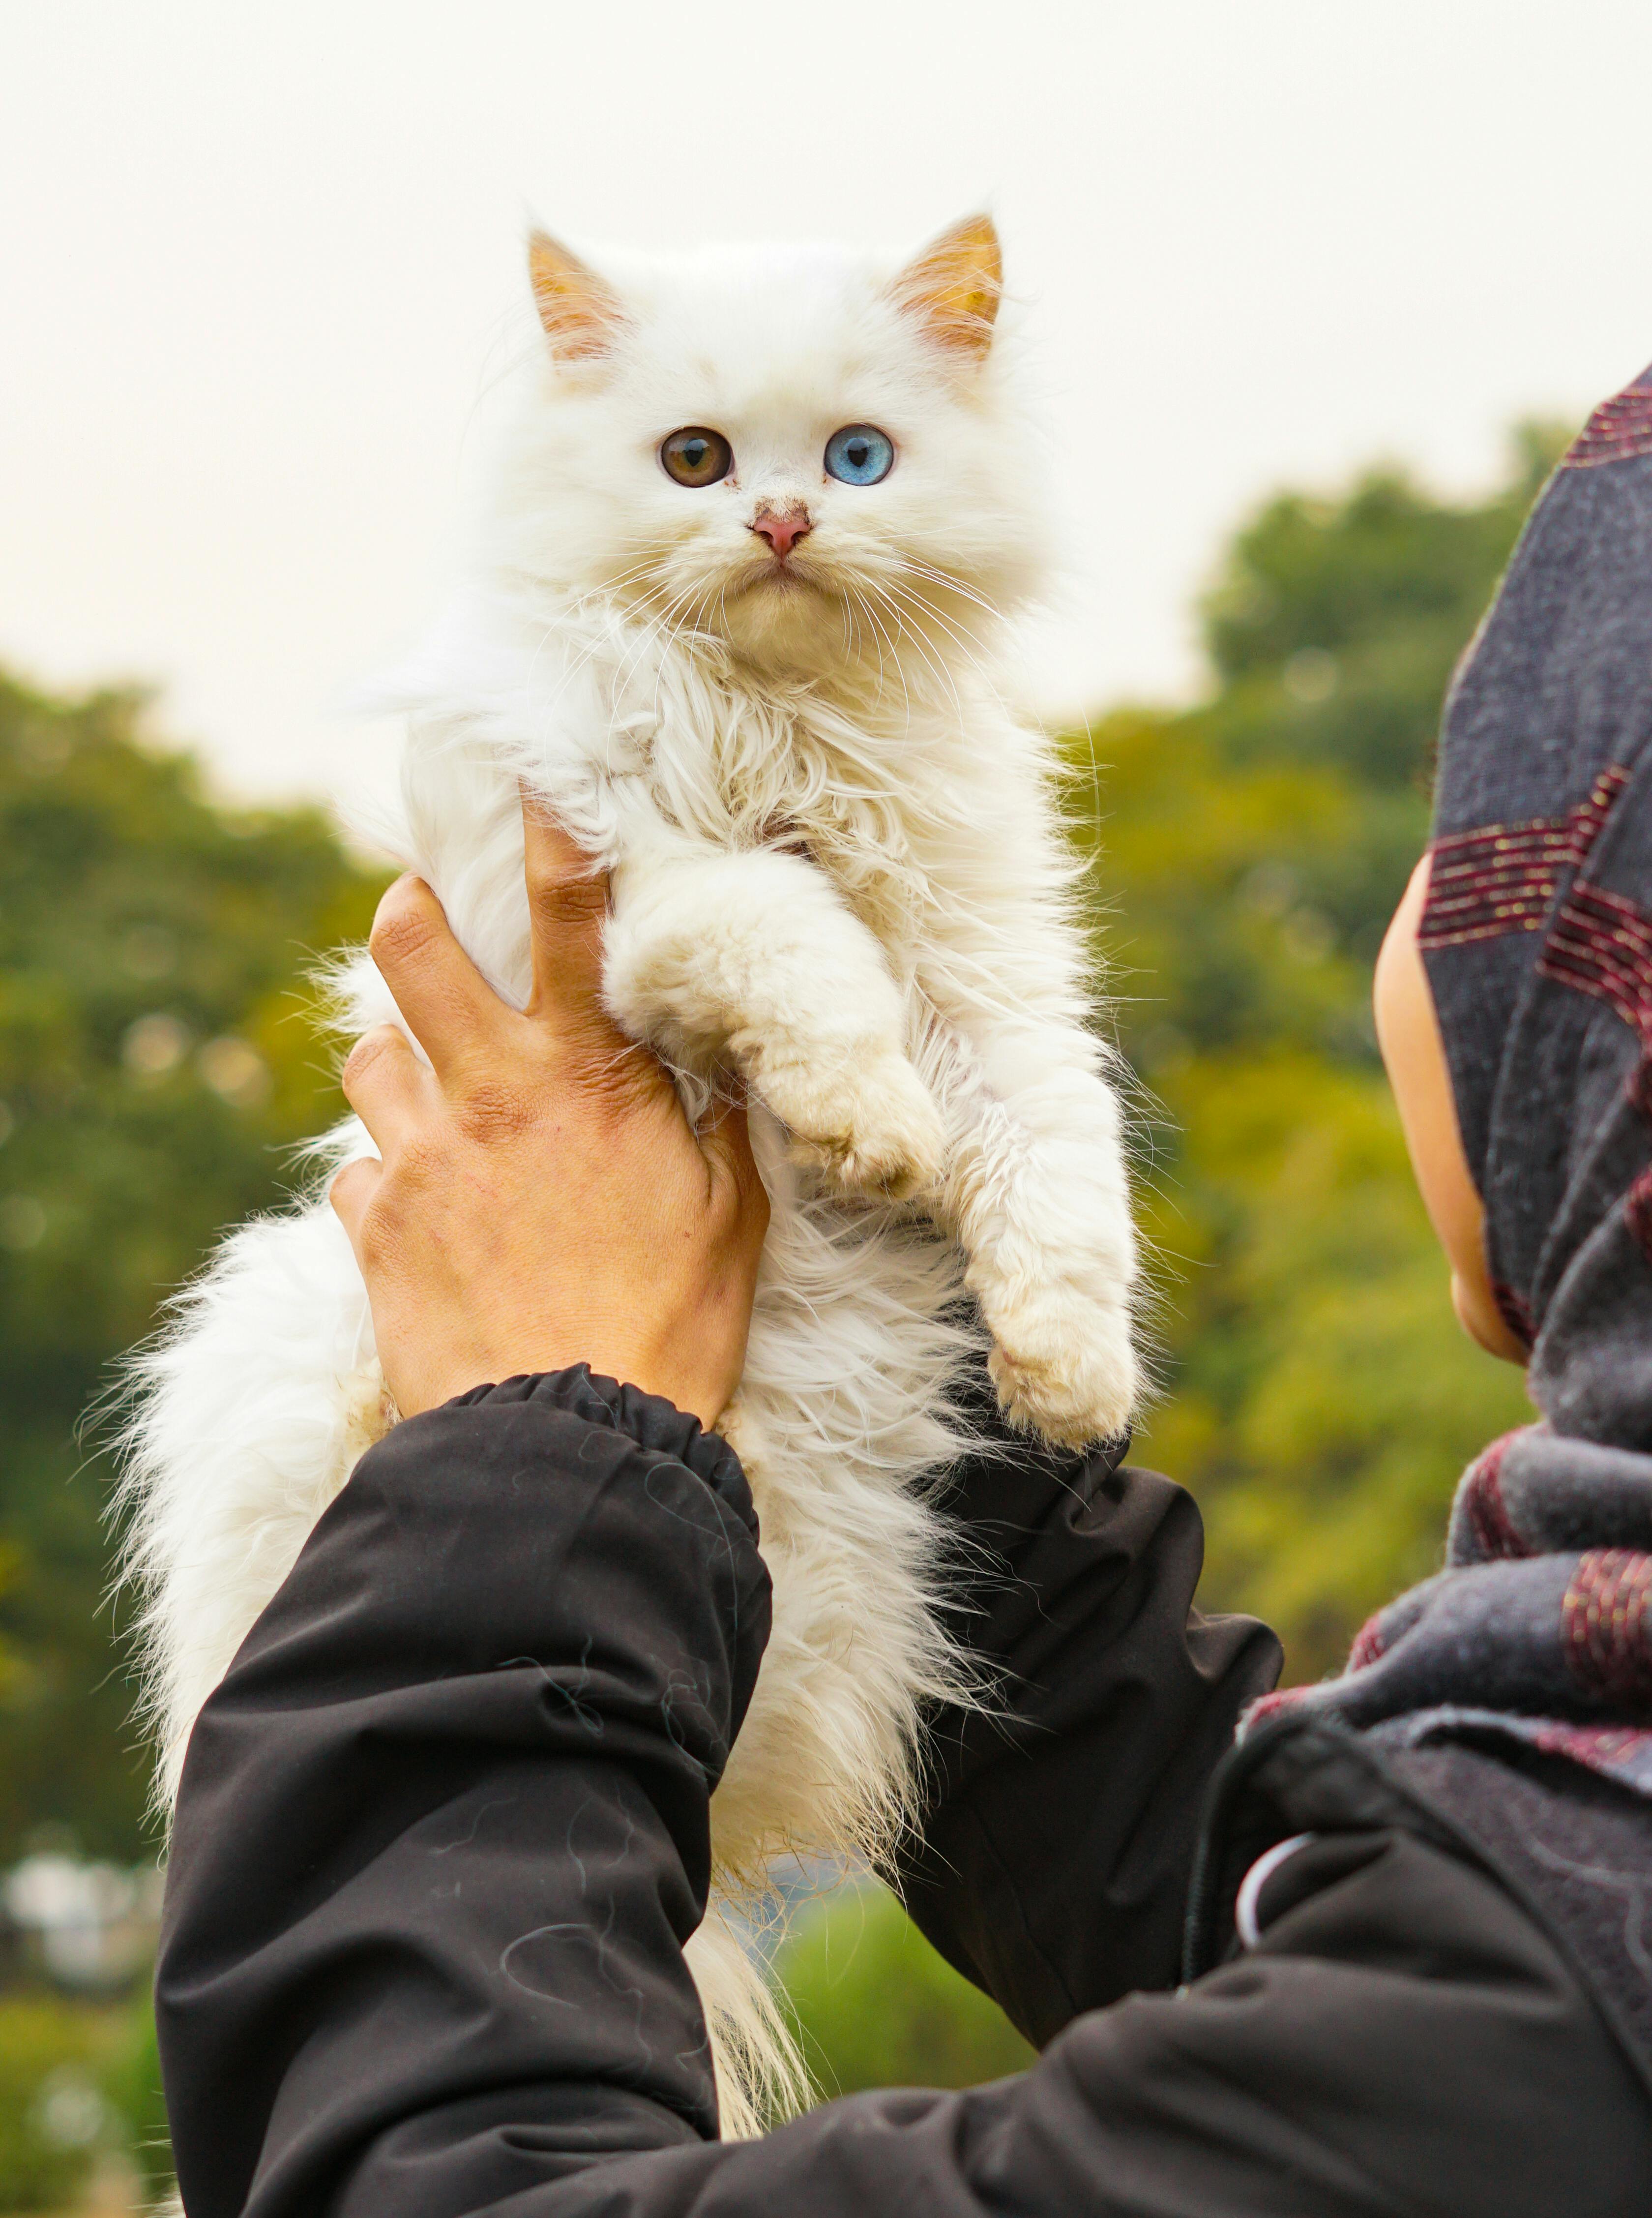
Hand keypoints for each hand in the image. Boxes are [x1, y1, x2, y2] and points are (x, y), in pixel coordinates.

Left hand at [330, 804, 768, 1423]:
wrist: (569, 1439)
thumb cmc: (670, 1328)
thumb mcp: (730, 1212)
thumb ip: (715, 1120)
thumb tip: (718, 1057)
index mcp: (586, 1074)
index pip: (567, 913)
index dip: (548, 830)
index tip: (534, 778)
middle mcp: (489, 1094)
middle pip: (406, 945)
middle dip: (408, 910)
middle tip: (424, 913)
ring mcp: (417, 1158)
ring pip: (367, 1058)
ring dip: (397, 1063)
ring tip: (433, 1095)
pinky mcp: (370, 1228)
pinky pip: (355, 1175)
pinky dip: (384, 1181)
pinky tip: (423, 1216)